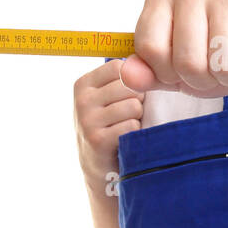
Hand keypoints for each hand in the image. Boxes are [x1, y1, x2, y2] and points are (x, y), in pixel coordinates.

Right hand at [74, 59, 145, 190]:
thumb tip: (146, 59)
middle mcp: (82, 100)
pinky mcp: (97, 140)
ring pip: (134, 105)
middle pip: (130, 85)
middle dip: (137, 101)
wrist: (100, 168)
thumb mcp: (108, 98)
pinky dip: (135, 134)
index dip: (133, 81)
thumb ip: (122, 78)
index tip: (126, 97)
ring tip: (125, 128)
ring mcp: (87, 120)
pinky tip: (124, 141)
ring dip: (137, 118)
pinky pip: (132, 126)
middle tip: (126, 117)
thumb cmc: (111, 126)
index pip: (120, 67)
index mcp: (83, 84)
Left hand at [119, 0, 227, 97]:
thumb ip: (150, 74)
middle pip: (186, 63)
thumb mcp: (177, 66)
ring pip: (222, 66)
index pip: (150, 51)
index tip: (185, 68)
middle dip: (206, 81)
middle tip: (220, 70)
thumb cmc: (221, 50)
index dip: (170, 75)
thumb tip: (128, 75)